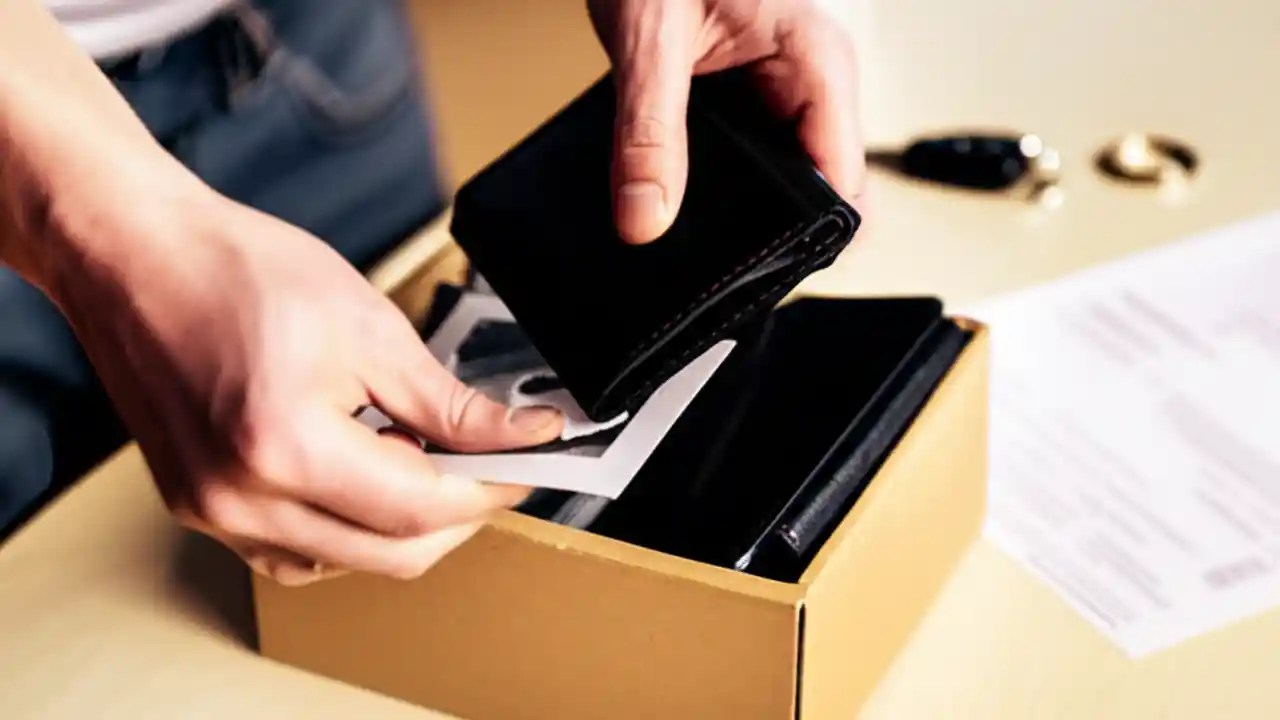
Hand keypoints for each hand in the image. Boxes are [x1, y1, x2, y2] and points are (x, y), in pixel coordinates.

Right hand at [52, 174, 562, 586]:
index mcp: (284, 447)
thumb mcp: (368, 326)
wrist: (135, 255)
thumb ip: (449, 403)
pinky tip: (367, 478)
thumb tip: (518, 436)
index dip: (490, 489)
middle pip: (390, 553)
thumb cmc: (233, 270)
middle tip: (491, 466)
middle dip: (458, 516)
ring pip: (347, 560)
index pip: (422, 508)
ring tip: (425, 460)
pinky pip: (297, 552)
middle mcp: (241, 499)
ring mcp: (213, 513)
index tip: (528, 464)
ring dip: (404, 526)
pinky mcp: (200, 509)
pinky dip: (348, 528)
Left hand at [588, 0, 864, 243]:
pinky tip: (684, 197)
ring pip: (786, 179)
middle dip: (774, 230)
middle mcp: (810, 79)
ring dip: (745, 208)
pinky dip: (721, 186)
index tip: (759, 267)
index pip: (844, 179)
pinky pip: (753, 160)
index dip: (808, 234)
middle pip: (820, 189)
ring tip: (693, 227)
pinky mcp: (750, 99)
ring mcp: (782, 91)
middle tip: (714, 256)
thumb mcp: (650, 41)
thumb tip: (645, 218)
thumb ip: (647, 133)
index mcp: (816, 57)